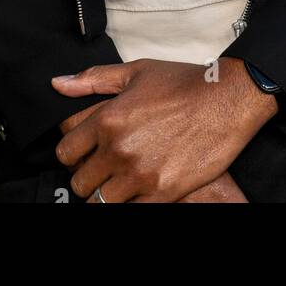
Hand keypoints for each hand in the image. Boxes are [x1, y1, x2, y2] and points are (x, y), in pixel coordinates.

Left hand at [50, 58, 276, 202]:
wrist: (227, 100)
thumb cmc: (183, 83)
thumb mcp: (136, 72)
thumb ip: (93, 79)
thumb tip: (58, 84)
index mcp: (108, 118)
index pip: (65, 148)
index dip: (73, 150)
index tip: (85, 149)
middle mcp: (118, 149)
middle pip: (79, 181)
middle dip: (87, 175)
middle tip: (103, 167)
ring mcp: (139, 174)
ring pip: (98, 203)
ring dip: (105, 194)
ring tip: (119, 181)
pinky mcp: (162, 193)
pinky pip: (128, 213)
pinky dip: (129, 204)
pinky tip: (138, 192)